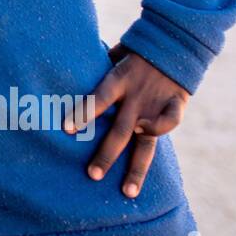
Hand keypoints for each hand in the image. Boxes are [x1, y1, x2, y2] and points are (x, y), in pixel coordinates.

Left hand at [63, 45, 189, 198]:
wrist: (171, 42)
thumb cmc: (131, 55)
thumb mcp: (111, 57)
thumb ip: (94, 73)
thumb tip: (59, 82)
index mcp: (118, 79)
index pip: (99, 98)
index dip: (84, 112)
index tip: (66, 129)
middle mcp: (136, 95)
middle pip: (119, 130)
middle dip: (106, 155)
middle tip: (92, 176)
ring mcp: (156, 102)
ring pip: (145, 141)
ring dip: (136, 168)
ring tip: (127, 192)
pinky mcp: (176, 103)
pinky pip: (171, 122)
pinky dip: (163, 130)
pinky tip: (151, 143)